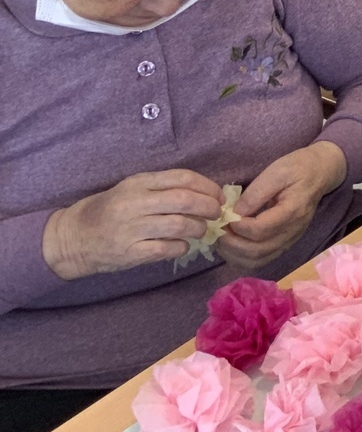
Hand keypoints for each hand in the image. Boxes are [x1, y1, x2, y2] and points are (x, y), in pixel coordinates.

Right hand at [41, 169, 228, 279]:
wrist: (73, 238)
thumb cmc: (108, 211)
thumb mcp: (131, 189)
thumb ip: (162, 188)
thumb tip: (205, 194)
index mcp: (138, 183)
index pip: (182, 178)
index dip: (207, 186)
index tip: (218, 195)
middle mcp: (135, 203)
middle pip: (185, 201)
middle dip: (209, 207)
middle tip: (216, 213)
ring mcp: (131, 229)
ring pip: (180, 225)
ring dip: (198, 228)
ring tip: (200, 230)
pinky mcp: (130, 253)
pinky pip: (167, 248)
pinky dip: (182, 247)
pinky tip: (182, 245)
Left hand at [219, 142, 347, 271]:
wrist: (320, 173)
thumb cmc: (298, 168)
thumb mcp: (276, 171)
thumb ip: (255, 193)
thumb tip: (234, 213)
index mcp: (292, 211)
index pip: (260, 230)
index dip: (237, 226)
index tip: (224, 215)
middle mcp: (292, 231)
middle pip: (257, 251)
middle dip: (231, 243)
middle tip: (217, 229)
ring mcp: (290, 240)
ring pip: (258, 260)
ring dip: (235, 254)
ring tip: (221, 238)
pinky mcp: (285, 243)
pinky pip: (262, 259)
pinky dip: (242, 258)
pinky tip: (232, 245)